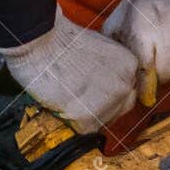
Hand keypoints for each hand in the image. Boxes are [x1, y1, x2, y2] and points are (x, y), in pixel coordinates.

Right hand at [1, 7, 137, 132]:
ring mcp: (108, 104)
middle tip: (83, 98)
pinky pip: (85, 129)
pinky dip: (73, 121)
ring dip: (88, 114)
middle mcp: (124, 86)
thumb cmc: (62, 40)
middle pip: (121, 107)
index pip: (128, 88)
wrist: (40, 43)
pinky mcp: (89, 119)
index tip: (97, 90)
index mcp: (129, 65)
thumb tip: (105, 82)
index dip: (111, 90)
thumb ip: (109, 66)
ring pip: (103, 121)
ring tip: (70, 98)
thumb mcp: (99, 46)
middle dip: (104, 105)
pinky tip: (63, 104)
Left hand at [103, 0, 169, 102]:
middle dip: (165, 77)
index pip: (146, 70)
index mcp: (142, 24)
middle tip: (164, 69)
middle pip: (169, 73)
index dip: (146, 85)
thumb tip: (113, 76)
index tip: (147, 93)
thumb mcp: (121, 21)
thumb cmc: (145, 8)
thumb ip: (113, 47)